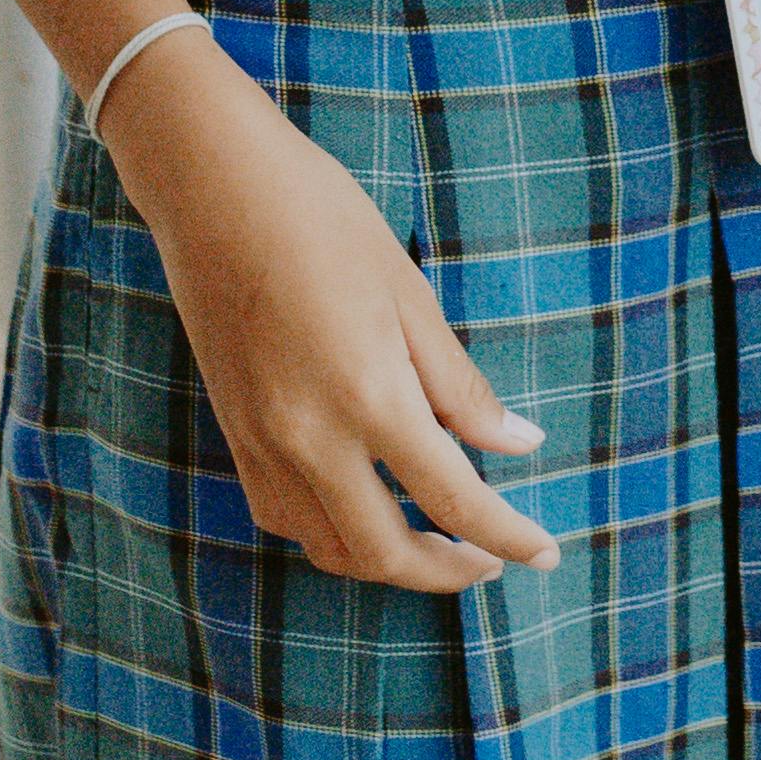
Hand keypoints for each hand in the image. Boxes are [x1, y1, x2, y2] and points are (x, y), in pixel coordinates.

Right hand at [108, 44, 558, 592]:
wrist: (214, 187)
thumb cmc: (324, 220)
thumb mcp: (411, 295)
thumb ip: (461, 386)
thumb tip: (519, 445)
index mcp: (370, 398)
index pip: (455, 500)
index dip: (508, 536)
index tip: (545, 553)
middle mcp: (311, 439)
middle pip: (385, 552)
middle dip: (445, 572)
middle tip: (492, 560)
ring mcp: (262, 443)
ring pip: (327, 546)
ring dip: (385, 561)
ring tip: (434, 542)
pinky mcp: (233, 434)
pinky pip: (283, 516)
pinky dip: (329, 532)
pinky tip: (359, 508)